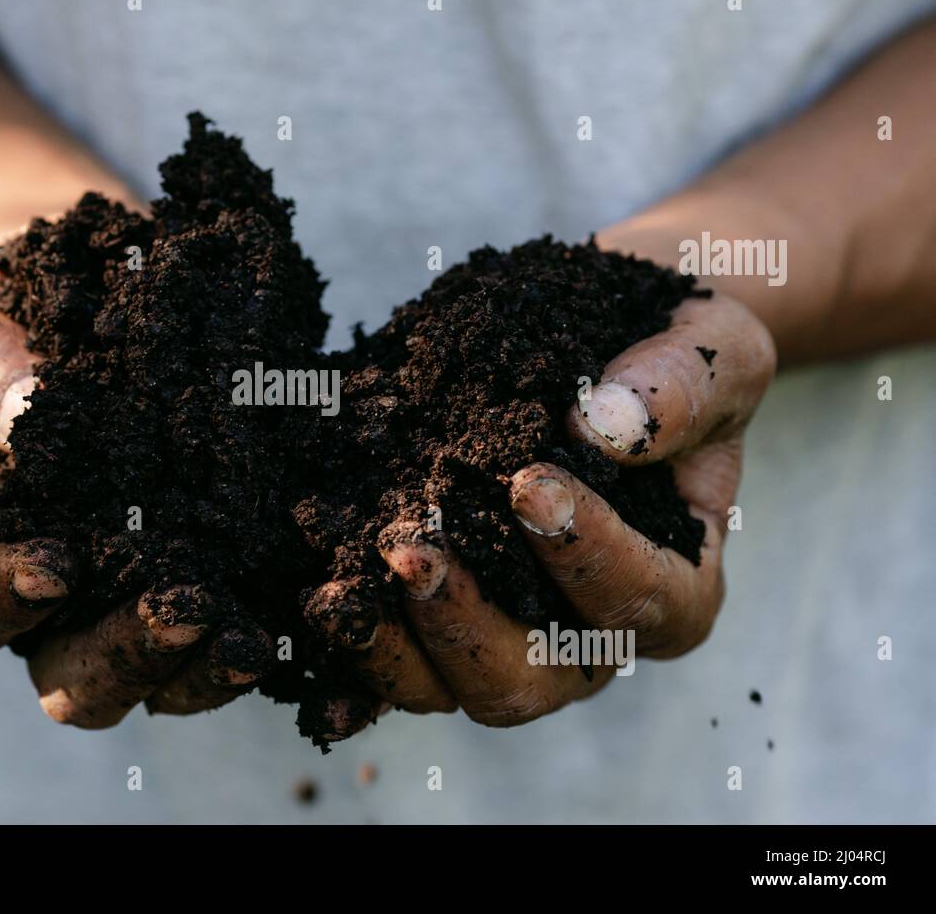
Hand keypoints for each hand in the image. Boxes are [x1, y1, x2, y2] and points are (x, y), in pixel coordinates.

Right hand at [0, 248, 274, 726]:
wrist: (97, 275)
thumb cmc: (7, 299)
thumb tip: (27, 417)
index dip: (5, 599)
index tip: (58, 565)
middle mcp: (58, 588)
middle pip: (70, 674)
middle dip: (123, 656)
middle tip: (183, 612)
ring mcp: (136, 588)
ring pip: (155, 681)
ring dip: (198, 672)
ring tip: (249, 638)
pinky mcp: (213, 570)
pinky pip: (229, 635)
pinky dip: (260, 640)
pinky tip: (307, 613)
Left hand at [320, 291, 775, 732]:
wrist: (605, 339)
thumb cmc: (676, 354)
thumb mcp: (713, 351)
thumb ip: (682, 390)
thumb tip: (609, 427)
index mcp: (672, 588)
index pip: (635, 601)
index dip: (584, 555)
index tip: (529, 485)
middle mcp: (584, 636)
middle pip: (527, 678)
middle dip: (463, 623)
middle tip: (411, 552)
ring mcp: (504, 632)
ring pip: (445, 684)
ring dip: (389, 644)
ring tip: (335, 593)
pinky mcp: (437, 613)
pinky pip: (388, 660)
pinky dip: (348, 652)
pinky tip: (310, 616)